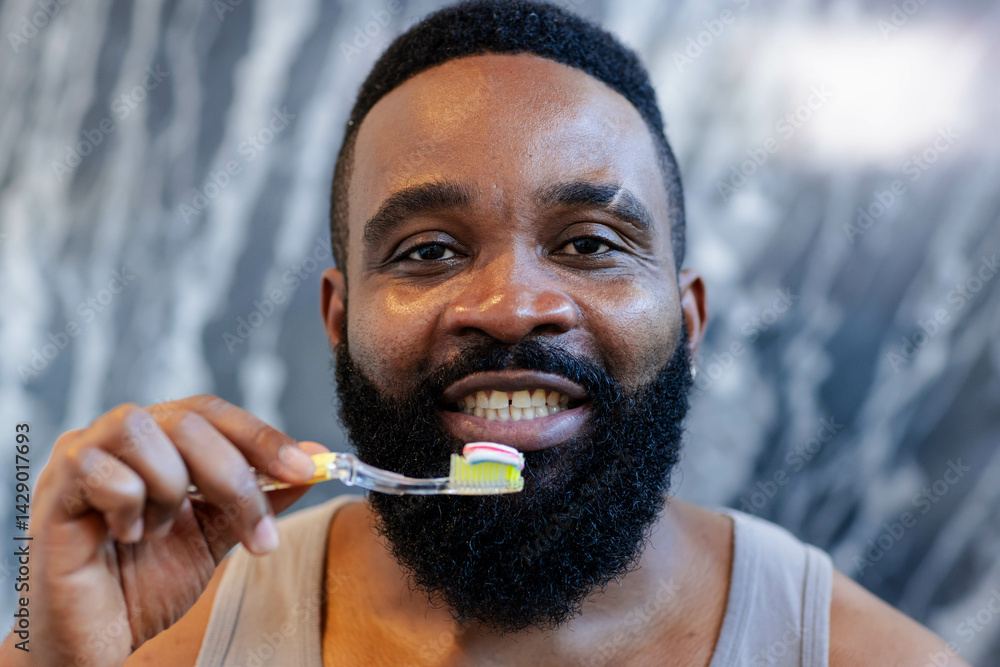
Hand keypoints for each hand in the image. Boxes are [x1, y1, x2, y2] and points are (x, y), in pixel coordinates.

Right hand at [10, 395, 324, 666]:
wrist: (94, 640)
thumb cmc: (143, 584)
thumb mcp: (216, 534)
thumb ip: (258, 495)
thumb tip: (313, 459)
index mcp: (155, 439)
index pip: (213, 413)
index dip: (262, 436)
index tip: (307, 468)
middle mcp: (116, 437)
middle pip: (188, 420)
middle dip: (234, 477)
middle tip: (258, 532)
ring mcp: (80, 456)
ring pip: (143, 432)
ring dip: (173, 488)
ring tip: (162, 529)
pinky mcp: (55, 490)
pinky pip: (106, 474)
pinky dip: (130, 509)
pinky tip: (125, 538)